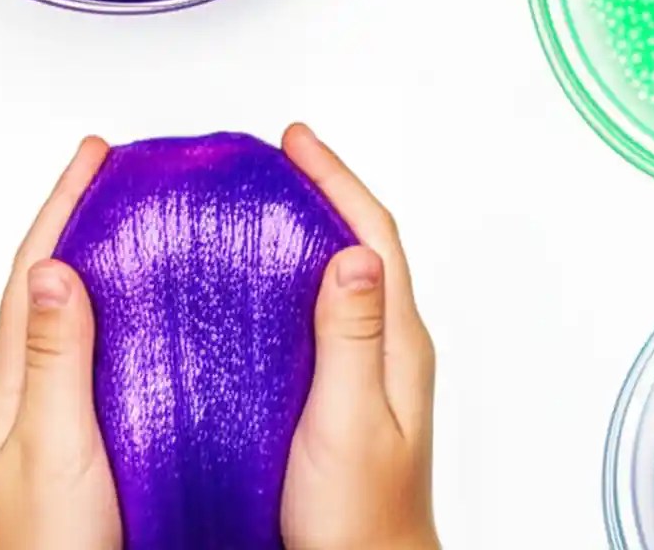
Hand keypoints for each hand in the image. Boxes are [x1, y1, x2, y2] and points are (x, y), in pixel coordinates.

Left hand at [0, 137, 119, 549]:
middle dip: (84, 215)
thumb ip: (56, 361)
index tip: (97, 155)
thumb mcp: (53, 445)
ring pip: (84, 312)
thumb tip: (58, 270)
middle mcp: (34, 384)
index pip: (37, 267)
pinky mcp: (95, 429)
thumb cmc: (50, 543)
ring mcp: (62, 406)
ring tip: (151, 221)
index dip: (65, 203)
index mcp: (16, 377)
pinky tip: (170, 313)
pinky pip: (110, 349)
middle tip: (124, 172)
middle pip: (56, 276)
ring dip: (109, 258)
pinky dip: (133, 311)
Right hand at [280, 124, 439, 549]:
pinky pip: (322, 313)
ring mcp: (369, 367)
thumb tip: (354, 253)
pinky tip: (256, 288)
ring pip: (342, 275)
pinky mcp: (343, 390)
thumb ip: (352, 338)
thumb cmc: (361, 516)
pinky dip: (293, 281)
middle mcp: (389, 346)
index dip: (336, 179)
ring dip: (309, 229)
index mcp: (396, 343)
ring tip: (262, 202)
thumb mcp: (350, 420)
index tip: (297, 142)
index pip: (373, 237)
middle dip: (324, 190)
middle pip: (361, 243)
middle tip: (278, 158)